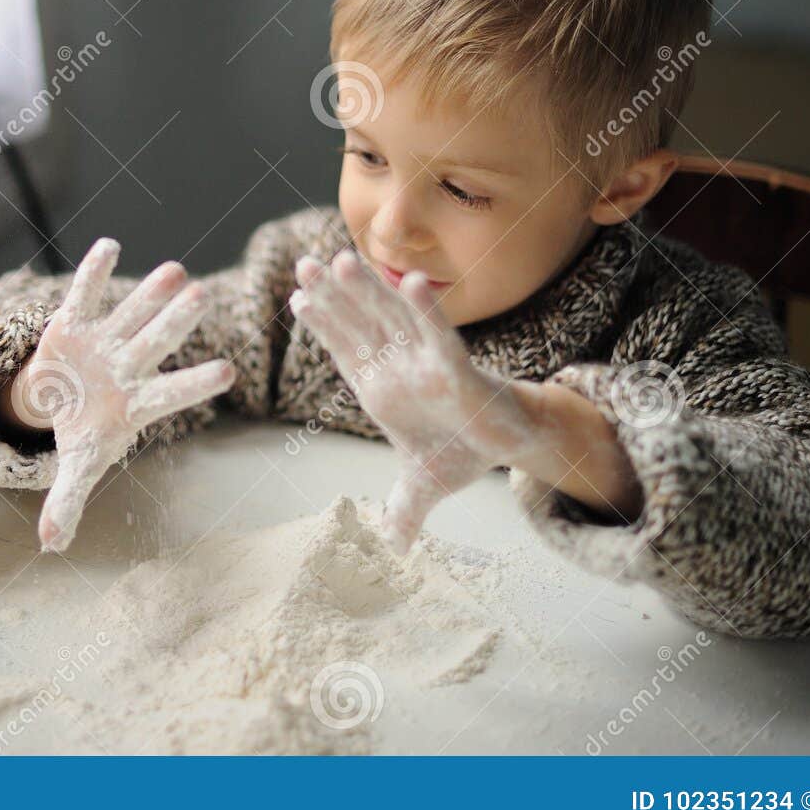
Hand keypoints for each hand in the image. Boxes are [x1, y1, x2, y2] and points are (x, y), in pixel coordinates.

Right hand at [19, 237, 236, 551]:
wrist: (60, 400)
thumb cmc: (83, 433)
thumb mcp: (76, 466)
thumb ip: (68, 502)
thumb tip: (52, 547)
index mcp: (136, 403)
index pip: (171, 392)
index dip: (195, 383)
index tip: (229, 372)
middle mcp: (129, 366)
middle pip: (157, 342)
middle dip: (177, 321)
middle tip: (202, 295)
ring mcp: (106, 340)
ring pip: (133, 312)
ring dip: (150, 292)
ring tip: (175, 270)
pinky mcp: (77, 322)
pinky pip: (86, 292)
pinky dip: (94, 271)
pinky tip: (109, 244)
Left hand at [288, 249, 545, 554]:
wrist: (511, 445)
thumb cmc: (463, 451)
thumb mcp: (423, 488)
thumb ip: (402, 512)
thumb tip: (392, 548)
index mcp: (382, 389)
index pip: (346, 351)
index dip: (323, 325)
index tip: (298, 299)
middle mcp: (401, 369)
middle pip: (361, 326)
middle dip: (332, 296)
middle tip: (303, 265)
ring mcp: (427, 364)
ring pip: (392, 321)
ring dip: (367, 291)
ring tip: (339, 260)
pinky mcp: (458, 369)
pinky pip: (438, 335)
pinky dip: (424, 310)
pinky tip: (408, 282)